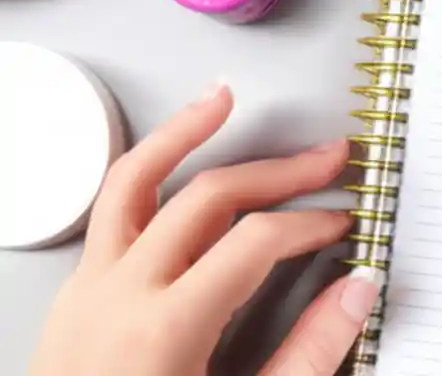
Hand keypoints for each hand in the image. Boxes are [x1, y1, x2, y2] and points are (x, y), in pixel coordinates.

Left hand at [30, 85, 380, 375]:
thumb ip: (308, 354)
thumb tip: (358, 291)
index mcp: (166, 327)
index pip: (256, 242)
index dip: (312, 224)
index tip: (344, 225)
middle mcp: (120, 294)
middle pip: (210, 199)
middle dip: (279, 172)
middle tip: (329, 158)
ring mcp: (89, 288)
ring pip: (135, 183)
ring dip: (184, 134)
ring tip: (221, 99)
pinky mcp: (75, 295)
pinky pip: (107, 213)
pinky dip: (141, 172)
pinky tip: (168, 158)